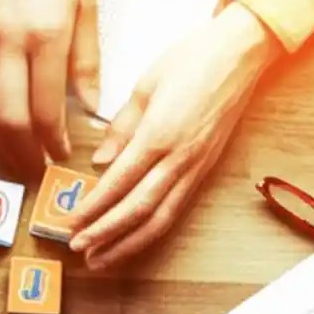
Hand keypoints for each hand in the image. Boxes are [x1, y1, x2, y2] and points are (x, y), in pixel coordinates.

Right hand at [0, 0, 99, 175]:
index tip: (63, 156)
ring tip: (17, 161)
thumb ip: (87, 58)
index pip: (47, 109)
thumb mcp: (83, 1)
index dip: (54, 141)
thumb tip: (89, 105)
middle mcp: (8, 44)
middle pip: (11, 120)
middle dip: (25, 155)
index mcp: (45, 34)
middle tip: (38, 172)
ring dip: (0, 145)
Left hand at [69, 4, 279, 269]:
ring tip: (102, 259)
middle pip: (139, 209)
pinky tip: (135, 240)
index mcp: (160, 134)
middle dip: (106, 234)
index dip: (93, 207)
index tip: (70, 223)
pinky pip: (176, 209)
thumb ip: (122, 126)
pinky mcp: (204, 170)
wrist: (242, 54)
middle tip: (78, 249)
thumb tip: (100, 160)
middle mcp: (179, 158)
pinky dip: (152, 230)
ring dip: (129, 243)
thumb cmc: (194, 59)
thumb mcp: (146, 84)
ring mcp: (195, 167)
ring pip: (160, 218)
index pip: (119, 182)